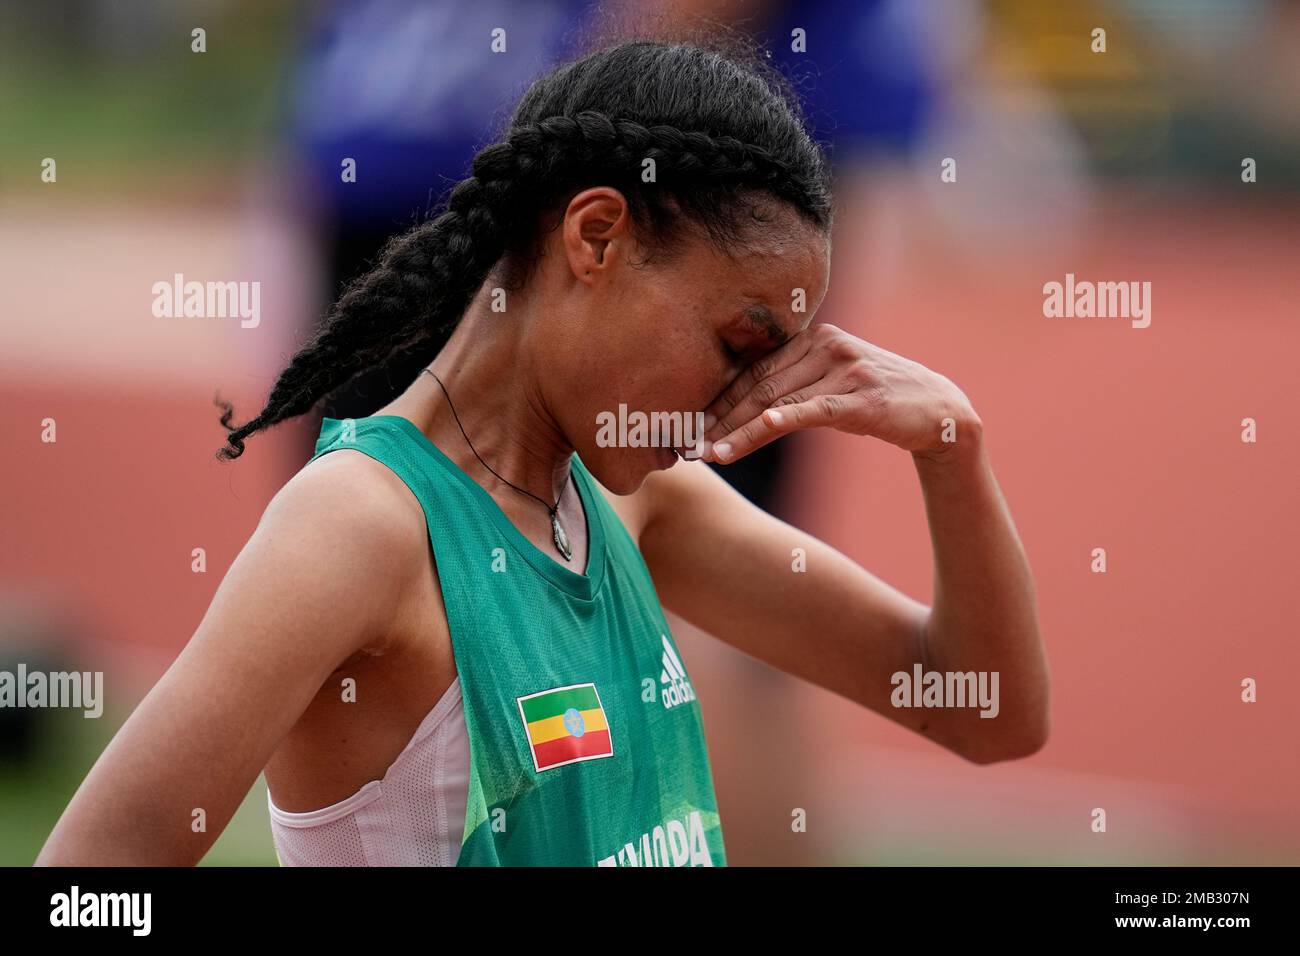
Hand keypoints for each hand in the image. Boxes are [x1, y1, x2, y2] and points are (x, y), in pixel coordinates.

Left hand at [700, 323, 981, 464]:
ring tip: (709, 453)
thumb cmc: (878, 402)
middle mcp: (826, 345)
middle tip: (686, 444)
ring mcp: (845, 370)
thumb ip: (793, 385)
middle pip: (758, 385)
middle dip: (718, 417)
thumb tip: (743, 406)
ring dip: (738, 430)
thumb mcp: (832, 385)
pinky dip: (782, 419)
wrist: (941, 412)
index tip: (688, 425)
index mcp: (813, 338)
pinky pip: (812, 410)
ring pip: (777, 401)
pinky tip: (759, 428)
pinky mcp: (862, 398)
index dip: (718, 399)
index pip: (753, 370)